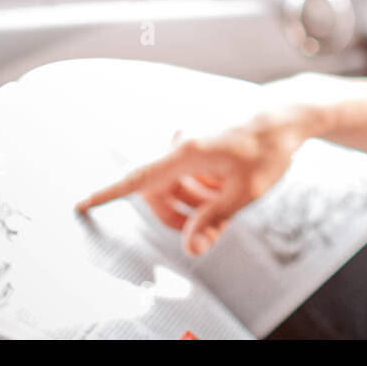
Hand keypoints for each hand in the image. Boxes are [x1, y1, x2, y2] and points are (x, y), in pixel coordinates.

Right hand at [74, 109, 309, 256]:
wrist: (285, 115)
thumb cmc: (269, 149)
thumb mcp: (246, 192)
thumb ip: (213, 220)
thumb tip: (189, 249)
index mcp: (187, 153)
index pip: (138, 180)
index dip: (107, 194)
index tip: (80, 204)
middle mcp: (181, 144)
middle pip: (156, 191)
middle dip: (175, 215)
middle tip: (206, 232)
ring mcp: (188, 142)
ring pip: (172, 184)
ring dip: (191, 201)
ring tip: (225, 204)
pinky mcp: (197, 142)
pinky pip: (185, 173)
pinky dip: (200, 188)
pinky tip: (225, 187)